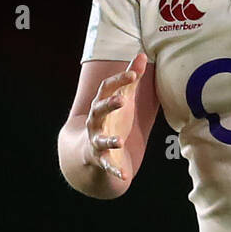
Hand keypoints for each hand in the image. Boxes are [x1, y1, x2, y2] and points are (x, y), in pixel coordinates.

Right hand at [84, 52, 146, 181]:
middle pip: (98, 110)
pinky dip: (114, 171)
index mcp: (101, 104)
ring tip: (120, 142)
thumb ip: (131, 78)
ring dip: (110, 141)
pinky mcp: (101, 159)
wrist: (87, 151)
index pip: (106, 89)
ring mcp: (96, 140)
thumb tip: (142, 55)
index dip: (119, 81)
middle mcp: (95, 121)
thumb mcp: (121, 98)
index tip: (133, 74)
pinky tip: (124, 176)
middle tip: (121, 100)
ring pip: (100, 140)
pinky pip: (107, 166)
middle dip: (108, 105)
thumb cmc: (111, 119)